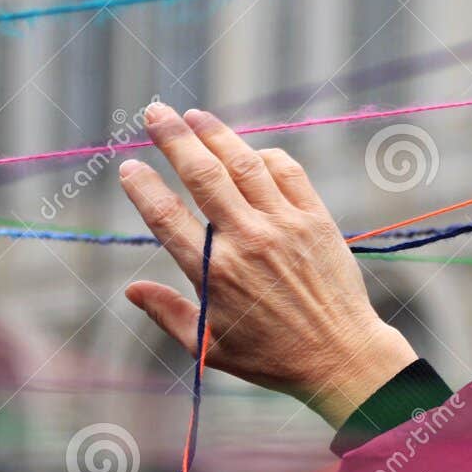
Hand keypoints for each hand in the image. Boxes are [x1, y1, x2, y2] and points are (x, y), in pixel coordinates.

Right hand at [119, 104, 415, 428]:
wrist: (342, 357)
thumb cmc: (272, 358)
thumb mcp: (210, 348)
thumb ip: (168, 314)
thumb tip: (130, 291)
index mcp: (215, 273)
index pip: (167, 216)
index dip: (143, 187)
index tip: (129, 167)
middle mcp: (248, 240)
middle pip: (203, 175)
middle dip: (174, 138)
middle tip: (155, 112)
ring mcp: (285, 225)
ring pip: (244, 163)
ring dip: (216, 134)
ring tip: (193, 115)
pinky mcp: (316, 219)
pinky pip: (287, 171)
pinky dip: (265, 155)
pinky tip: (248, 151)